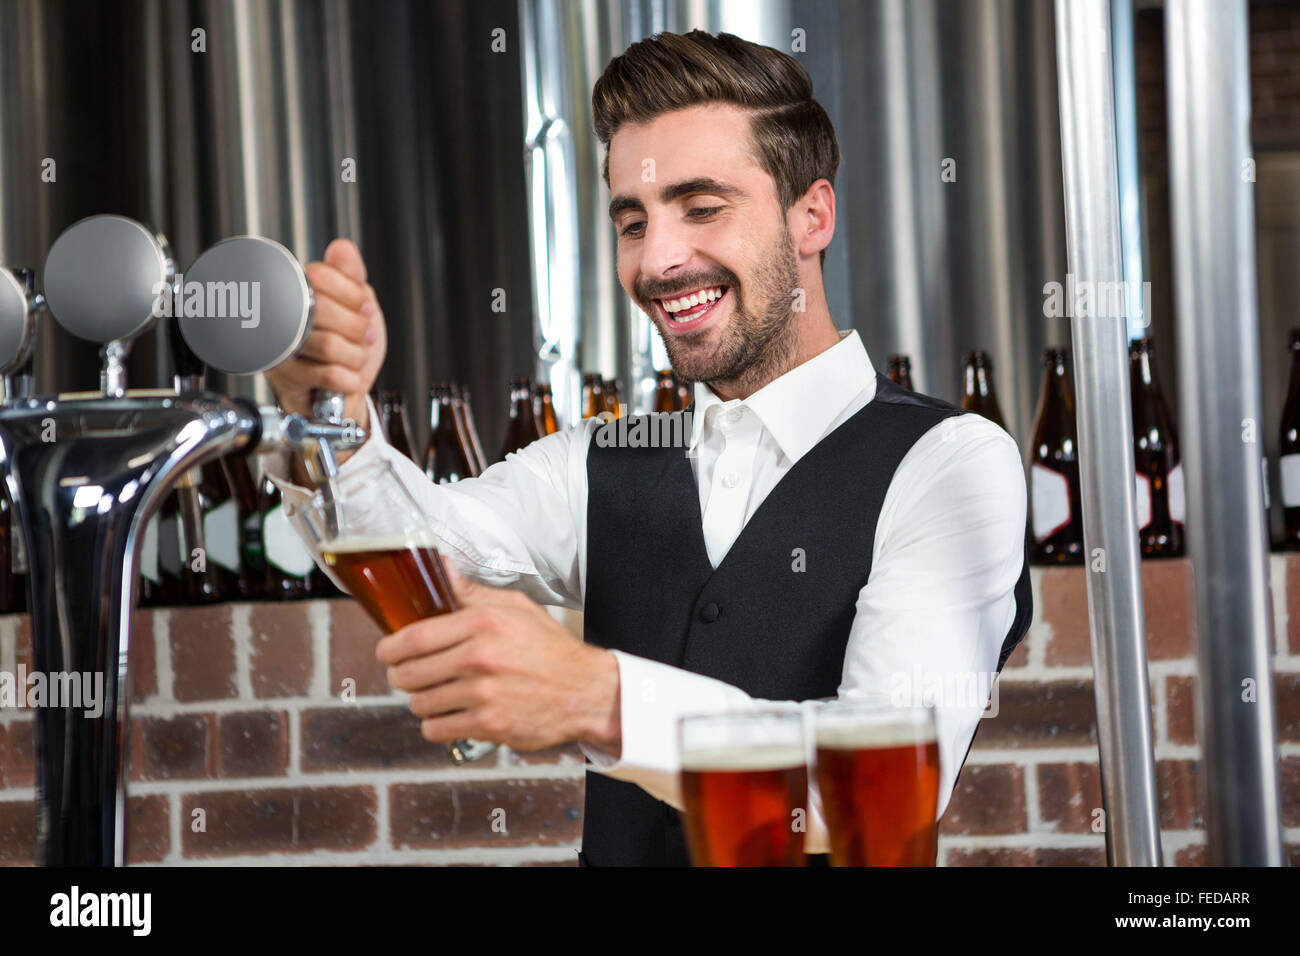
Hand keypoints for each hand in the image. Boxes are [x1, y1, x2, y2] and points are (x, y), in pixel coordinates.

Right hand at [265, 238, 385, 436]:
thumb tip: (341, 248)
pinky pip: (328, 373)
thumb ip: (351, 276)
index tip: (363, 307)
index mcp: (298, 292)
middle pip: (324, 309)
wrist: (340, 398)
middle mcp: (282, 316)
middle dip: (357, 328)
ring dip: (355, 356)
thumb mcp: (358, 307)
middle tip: (362, 337)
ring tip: (352, 359)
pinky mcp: (285, 378)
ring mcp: (280, 347)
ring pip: (329, 344)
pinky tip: (346, 377)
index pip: (320, 275)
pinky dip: (349, 379)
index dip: (352, 293)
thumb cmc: (345, 350)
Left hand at [376, 559, 621, 754]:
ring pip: (419, 703)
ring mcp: (482, 694)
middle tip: (410, 674)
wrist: (584, 691)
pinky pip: (436, 729)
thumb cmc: (549, 649)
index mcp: (483, 623)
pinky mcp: (488, 724)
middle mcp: (479, 657)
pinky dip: (437, 724)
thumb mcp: (516, 608)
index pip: (414, 637)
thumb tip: (441, 566)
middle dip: (400, 675)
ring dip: (422, 700)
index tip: (387, 651)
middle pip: (408, 673)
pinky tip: (451, 714)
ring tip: (439, 693)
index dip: (390, 648)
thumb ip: (472, 592)